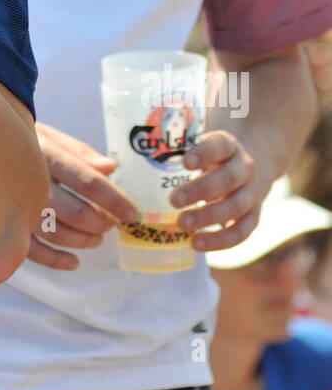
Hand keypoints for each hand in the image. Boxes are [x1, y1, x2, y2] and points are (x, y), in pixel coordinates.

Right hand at [27, 124, 137, 270]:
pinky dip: (55, 260)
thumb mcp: (48, 135)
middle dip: (99, 222)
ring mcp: (15, 204)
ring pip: (56, 233)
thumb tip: (110, 168)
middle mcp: (30, 180)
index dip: (114, 199)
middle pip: (75, 211)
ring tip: (96, 239)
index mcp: (46, 154)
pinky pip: (31, 250)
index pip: (88, 180)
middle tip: (109, 224)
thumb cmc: (18, 139)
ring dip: (82, 241)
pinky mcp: (2, 225)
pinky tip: (73, 262)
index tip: (131, 213)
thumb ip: (79, 152)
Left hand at [170, 130, 266, 250]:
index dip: (204, 153)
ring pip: (236, 206)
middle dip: (201, 190)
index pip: (220, 146)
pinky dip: (220, 241)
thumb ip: (175, 149)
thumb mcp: (198, 147)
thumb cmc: (208, 159)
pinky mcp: (253, 216)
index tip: (185, 162)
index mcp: (229, 146)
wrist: (244, 172)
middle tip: (173, 200)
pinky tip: (196, 244)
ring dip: (208, 217)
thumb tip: (136, 154)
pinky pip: (242, 231)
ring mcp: (252, 193)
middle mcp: (245, 168)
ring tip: (181, 224)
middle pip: (228, 179)